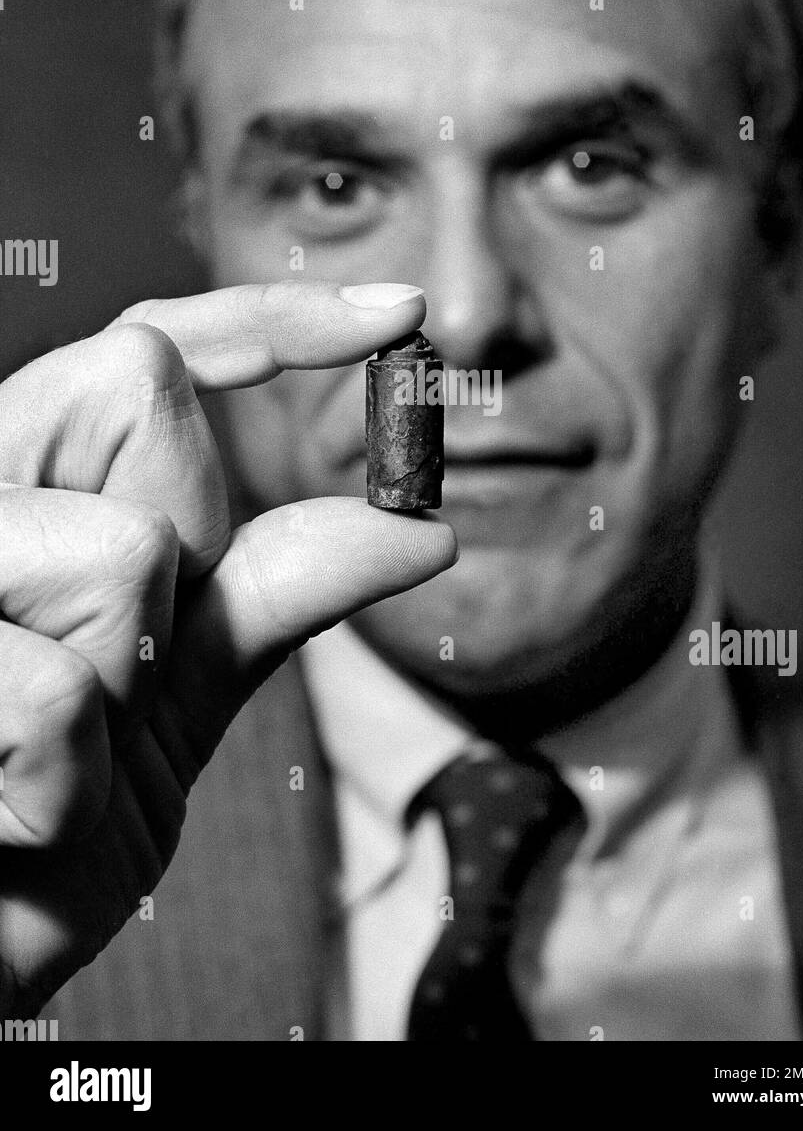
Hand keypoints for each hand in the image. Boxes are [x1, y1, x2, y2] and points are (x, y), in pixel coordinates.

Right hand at [0, 281, 456, 1015]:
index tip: (404, 316)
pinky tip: (4, 822)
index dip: (276, 315)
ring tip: (43, 765)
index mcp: (24, 482)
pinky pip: (52, 699)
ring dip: (121, 698)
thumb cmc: (45, 829)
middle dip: (180, 556)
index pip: (147, 346)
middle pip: (139, 396)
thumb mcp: (177, 700)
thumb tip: (418, 529)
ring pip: (120, 552)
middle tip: (110, 682)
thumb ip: (271, 597)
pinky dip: (63, 790)